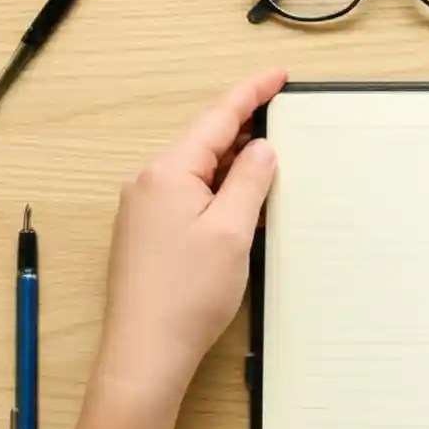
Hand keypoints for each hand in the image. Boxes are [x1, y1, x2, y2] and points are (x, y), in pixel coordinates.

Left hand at [98, 69, 286, 399]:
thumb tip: (261, 148)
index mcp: (168, 172)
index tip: (278, 74)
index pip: (217, 118)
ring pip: (198, 171)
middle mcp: (148, 183)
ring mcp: (143, 209)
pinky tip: (242, 205)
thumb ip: (250, 181)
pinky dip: (218, 192)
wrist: (145, 353)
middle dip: (246, 131)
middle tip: (285, 119)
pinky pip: (188, 196)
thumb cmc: (186, 296)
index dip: (251, 92)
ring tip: (272, 165)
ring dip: (233, 167)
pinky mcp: (146, 233)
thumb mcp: (232, 230)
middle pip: (205, 142)